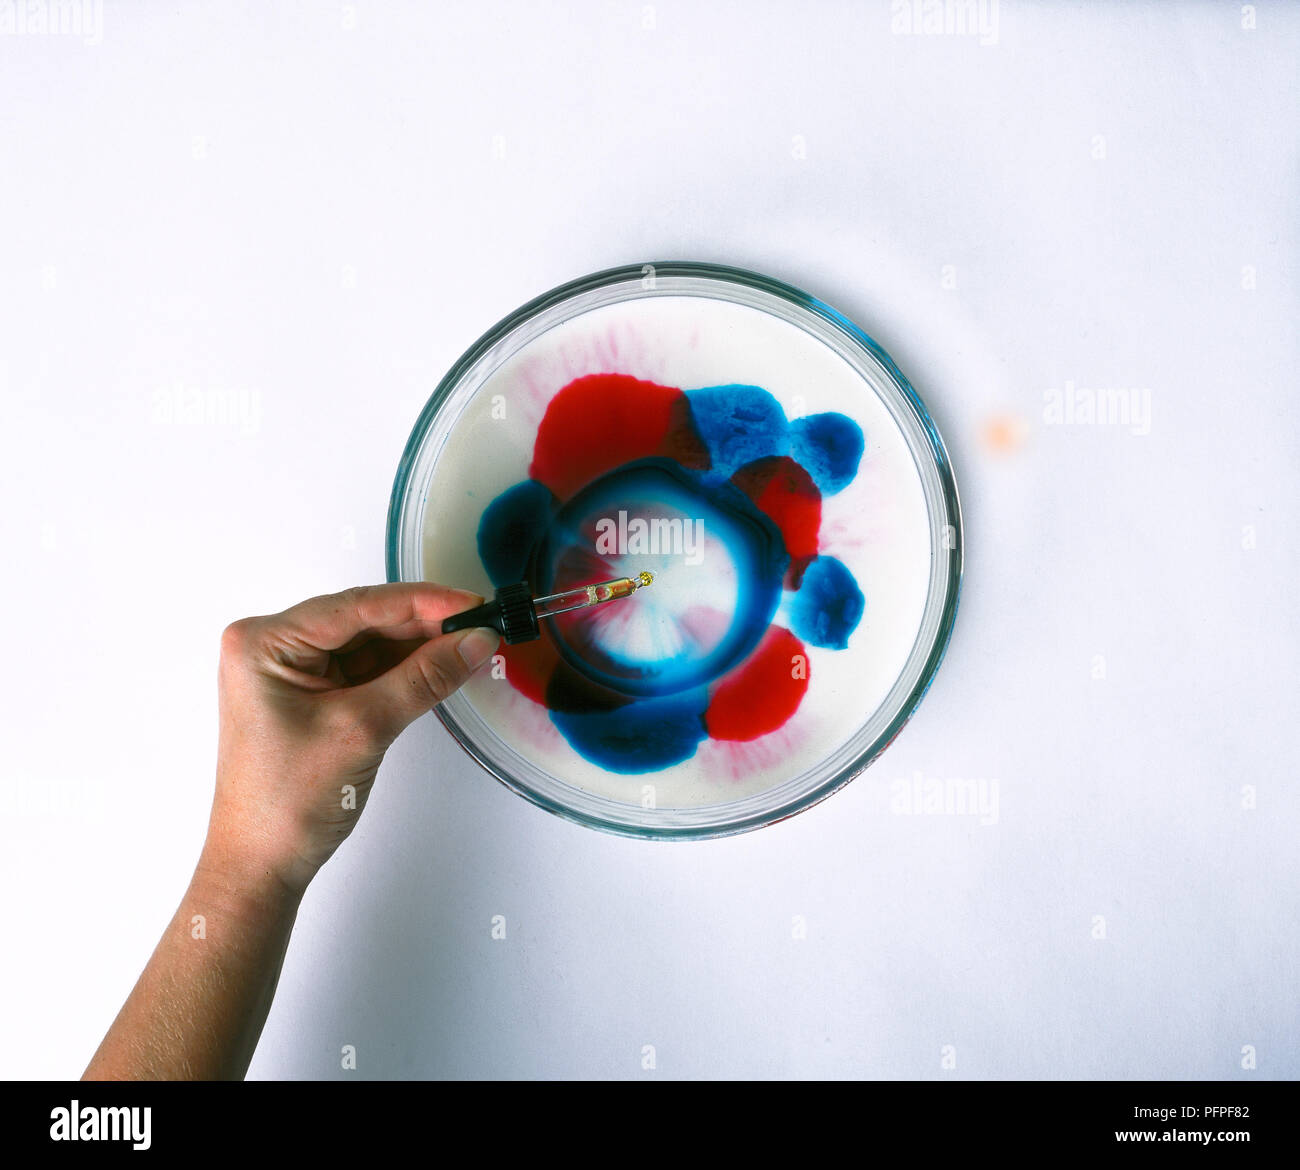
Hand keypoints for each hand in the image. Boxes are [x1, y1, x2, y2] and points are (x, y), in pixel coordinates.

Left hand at [205, 583, 499, 896]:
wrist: (261, 866)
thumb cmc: (284, 805)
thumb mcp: (363, 729)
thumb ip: (424, 678)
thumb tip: (473, 642)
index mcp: (264, 643)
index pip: (355, 606)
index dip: (419, 602)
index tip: (469, 604)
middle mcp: (272, 648)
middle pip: (364, 621)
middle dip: (423, 625)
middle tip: (479, 626)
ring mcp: (291, 672)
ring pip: (369, 644)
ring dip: (418, 647)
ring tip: (468, 646)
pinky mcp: (310, 695)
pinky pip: (366, 669)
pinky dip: (404, 670)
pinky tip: (440, 666)